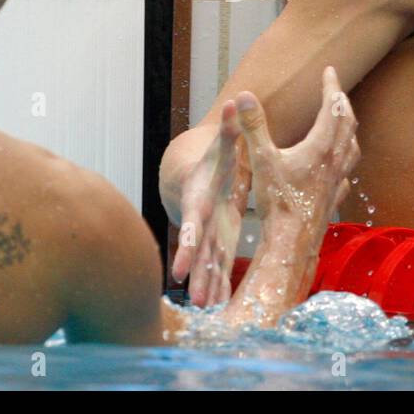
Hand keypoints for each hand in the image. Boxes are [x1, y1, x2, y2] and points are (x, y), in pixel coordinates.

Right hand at [170, 100, 253, 306]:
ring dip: (207, 287)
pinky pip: (219, 270)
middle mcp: (202, 224)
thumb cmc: (212, 162)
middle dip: (195, 276)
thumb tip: (236, 101)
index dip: (185, 245)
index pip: (192, 225)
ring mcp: (210, 238)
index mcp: (202, 203)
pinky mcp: (220, 246)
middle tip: (193, 300)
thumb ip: (230, 129)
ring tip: (205, 311)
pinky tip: (219, 307)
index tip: (177, 269)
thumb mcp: (222, 147)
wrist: (200, 179)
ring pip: (208, 266)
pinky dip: (218, 287)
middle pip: (196, 252)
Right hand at [238, 66, 358, 239]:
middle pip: (347, 124)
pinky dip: (344, 163)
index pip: (333, 107)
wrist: (291, 243)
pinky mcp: (333, 199)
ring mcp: (337, 181)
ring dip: (348, 130)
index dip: (332, 86)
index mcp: (320, 147)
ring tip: (343, 123)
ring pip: (352, 148)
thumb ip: (254, 126)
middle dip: (342, 103)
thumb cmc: (278, 203)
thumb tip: (244, 96)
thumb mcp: (261, 159)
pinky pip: (346, 176)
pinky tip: (339, 169)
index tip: (329, 70)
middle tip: (336, 90)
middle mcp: (334, 162)